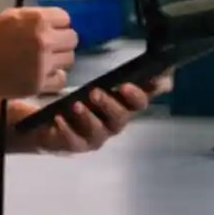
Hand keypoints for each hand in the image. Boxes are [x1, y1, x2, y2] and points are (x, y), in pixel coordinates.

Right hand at [0, 7, 77, 97]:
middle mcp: (45, 40)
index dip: (58, 24)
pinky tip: (45, 74)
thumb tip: (55, 22)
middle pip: (72, 38)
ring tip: (46, 60)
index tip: (52, 29)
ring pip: (69, 59)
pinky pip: (62, 79)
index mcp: (38, 20)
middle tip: (50, 45)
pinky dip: (55, 76)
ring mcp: (44, 63)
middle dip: (62, 40)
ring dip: (59, 58)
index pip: (66, 18)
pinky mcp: (40, 83)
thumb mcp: (11, 16)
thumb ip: (35, 18)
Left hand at [27, 73, 173, 154]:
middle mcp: (114, 124)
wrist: (53, 122)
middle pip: (120, 117)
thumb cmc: (85, 101)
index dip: (148, 92)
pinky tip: (59, 118)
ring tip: (75, 104)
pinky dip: (67, 130)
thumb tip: (160, 69)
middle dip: (110, 104)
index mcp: (124, 107)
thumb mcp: (103, 86)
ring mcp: (97, 137)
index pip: (141, 101)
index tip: (145, 80)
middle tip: (95, 92)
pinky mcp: (77, 145)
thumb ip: (127, 77)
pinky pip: (74, 141)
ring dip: (87, 116)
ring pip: (97, 130)